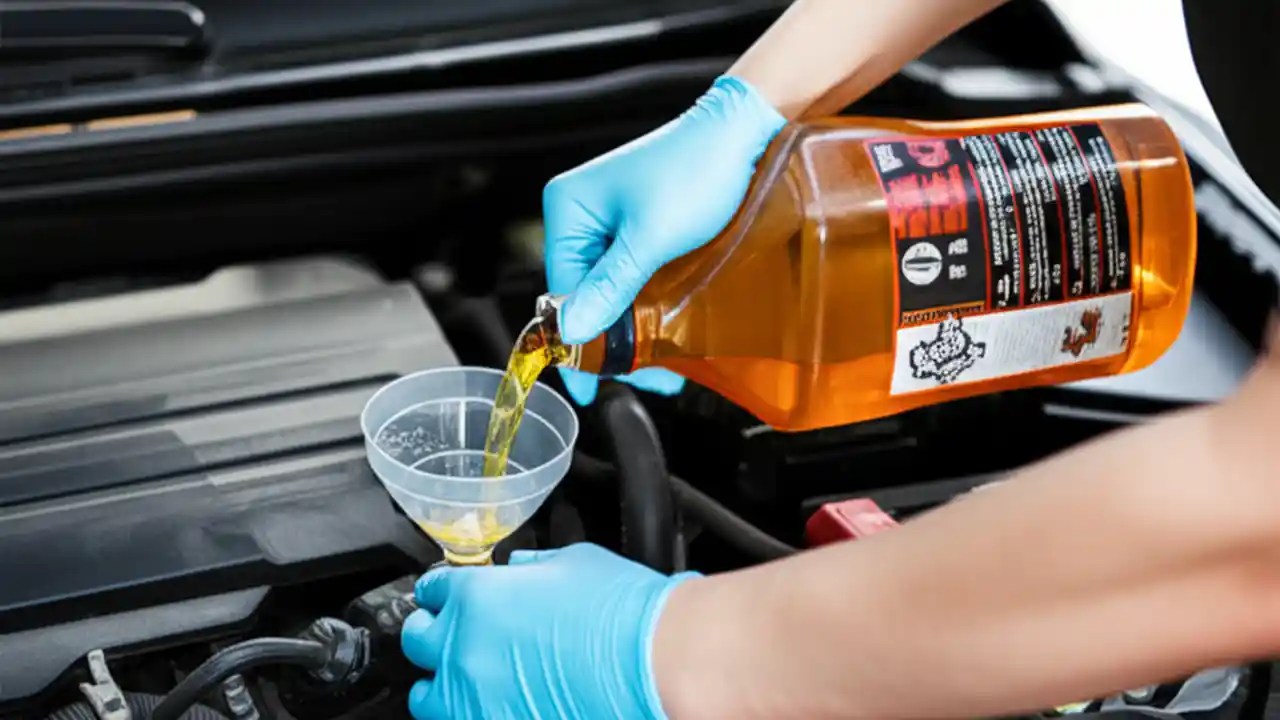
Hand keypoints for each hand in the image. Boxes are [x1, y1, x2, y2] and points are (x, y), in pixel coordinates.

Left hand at [400, 543, 699, 719]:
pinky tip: (499, 702)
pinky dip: (475, 711)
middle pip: (417, 641)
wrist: (658, 665)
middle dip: (434, 634)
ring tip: (472, 683)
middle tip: (459, 636)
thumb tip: (518, 574)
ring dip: (444, 685)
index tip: (448, 598)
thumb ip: (531, 571)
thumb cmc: (625, 614)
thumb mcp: (573, 565)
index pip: (433, 590)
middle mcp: (464, 650)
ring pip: (426, 698)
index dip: (443, 592)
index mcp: (478, 598)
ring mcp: (474, 702)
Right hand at [543, 75, 786, 404]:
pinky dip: (651, 308)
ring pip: (614, 293)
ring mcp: (614, 223)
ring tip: (665, 367)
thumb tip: (572, 331)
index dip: (576, 340)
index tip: (586, 385)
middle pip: (587, 296)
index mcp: (568, 208)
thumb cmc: (698, 169)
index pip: (560, 289)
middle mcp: (584, 215)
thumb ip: (610, 287)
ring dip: (637, 330)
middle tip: (643, 378)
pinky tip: (670, 335)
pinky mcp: (643, 229)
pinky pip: (636, 279)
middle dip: (614, 341)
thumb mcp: (650, 238)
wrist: (748, 134)